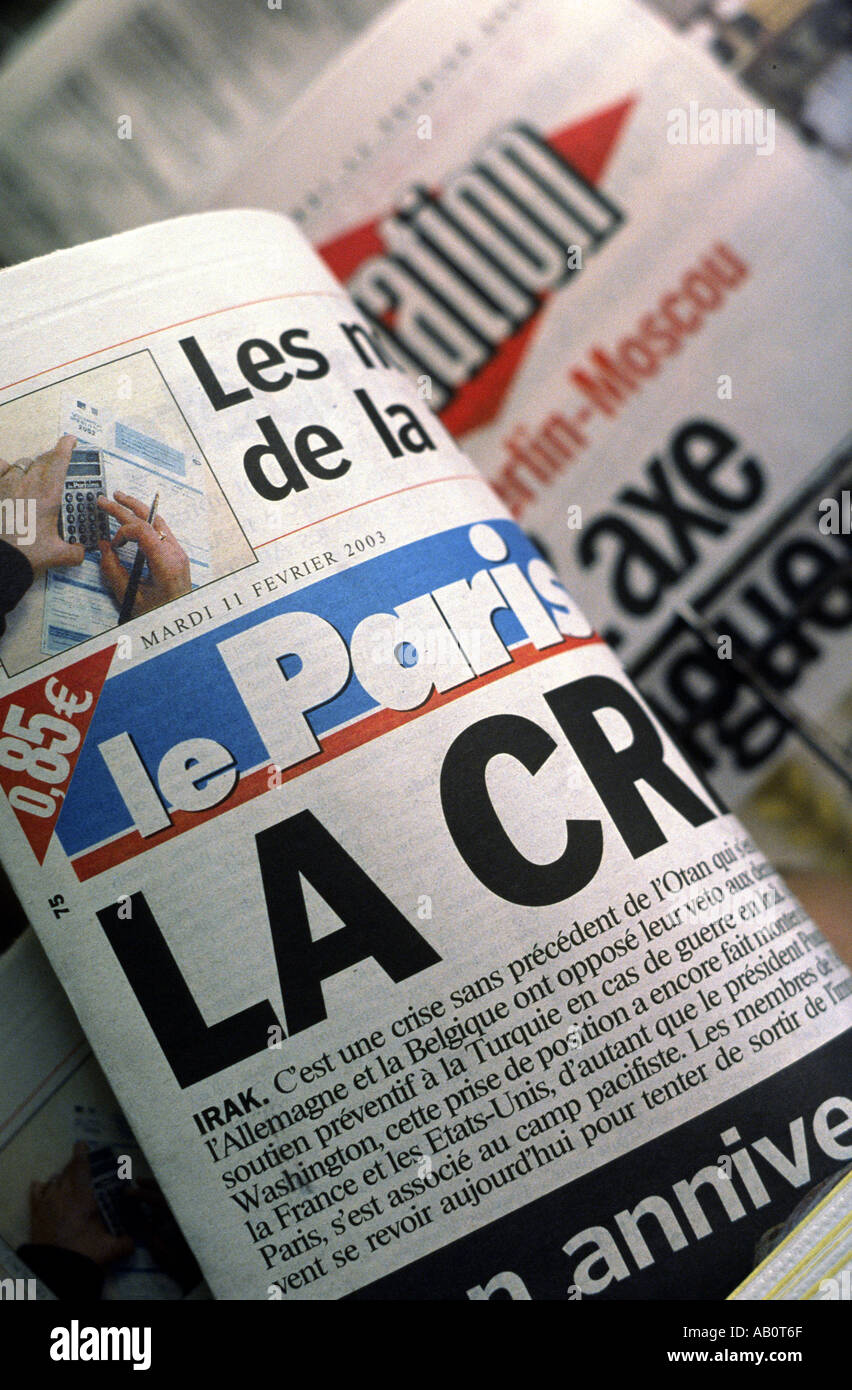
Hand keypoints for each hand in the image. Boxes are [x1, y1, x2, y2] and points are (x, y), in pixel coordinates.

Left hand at [0, 434, 84, 573]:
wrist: (2, 557)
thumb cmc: (28, 553)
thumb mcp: (58, 555)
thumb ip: (74, 552)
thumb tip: (80, 551)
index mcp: (49, 496)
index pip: (60, 462)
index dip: (67, 447)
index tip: (72, 440)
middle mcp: (30, 486)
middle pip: (43, 460)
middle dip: (52, 458)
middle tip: (59, 463)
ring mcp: (10, 486)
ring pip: (23, 464)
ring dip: (32, 465)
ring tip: (36, 473)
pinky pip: (2, 467)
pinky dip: (6, 466)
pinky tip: (8, 470)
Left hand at [29, 1141, 133, 1266]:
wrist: (55, 1268)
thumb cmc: (83, 1252)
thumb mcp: (109, 1249)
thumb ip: (124, 1242)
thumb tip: (134, 1241)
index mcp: (83, 1197)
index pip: (81, 1168)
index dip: (82, 1154)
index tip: (82, 1143)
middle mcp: (64, 1194)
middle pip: (67, 1171)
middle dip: (74, 1164)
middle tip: (81, 1163)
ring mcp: (48, 1201)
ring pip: (54, 1179)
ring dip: (61, 1176)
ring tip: (67, 1177)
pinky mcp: (36, 1212)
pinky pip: (37, 1191)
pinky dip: (42, 1186)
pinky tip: (44, 1186)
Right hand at [97, 491, 190, 616]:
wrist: (181, 626)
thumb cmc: (159, 617)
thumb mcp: (131, 598)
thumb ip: (114, 571)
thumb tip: (104, 546)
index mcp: (166, 564)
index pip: (143, 530)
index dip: (123, 531)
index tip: (113, 544)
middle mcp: (176, 554)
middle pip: (150, 520)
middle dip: (126, 507)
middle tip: (105, 500)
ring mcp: (179, 554)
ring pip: (158, 522)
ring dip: (137, 510)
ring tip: (119, 500)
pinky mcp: (177, 557)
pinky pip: (161, 532)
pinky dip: (145, 522)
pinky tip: (134, 518)